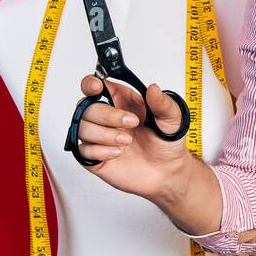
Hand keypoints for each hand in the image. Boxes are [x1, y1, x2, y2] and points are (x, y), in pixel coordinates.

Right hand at [70, 73, 196, 200]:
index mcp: (121, 100)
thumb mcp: (173, 118)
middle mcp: (106, 117)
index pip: (94, 86)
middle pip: (86, 106)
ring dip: (105, 134)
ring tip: (127, 141)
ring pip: (82, 127)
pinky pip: (83, 150)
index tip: (96, 87)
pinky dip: (100, 151)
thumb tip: (153, 88)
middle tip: (132, 123)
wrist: (167, 172)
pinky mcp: (95, 157)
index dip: (90, 84)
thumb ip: (163, 103)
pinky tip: (118, 154)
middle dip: (107, 115)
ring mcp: (98, 137)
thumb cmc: (167, 142)